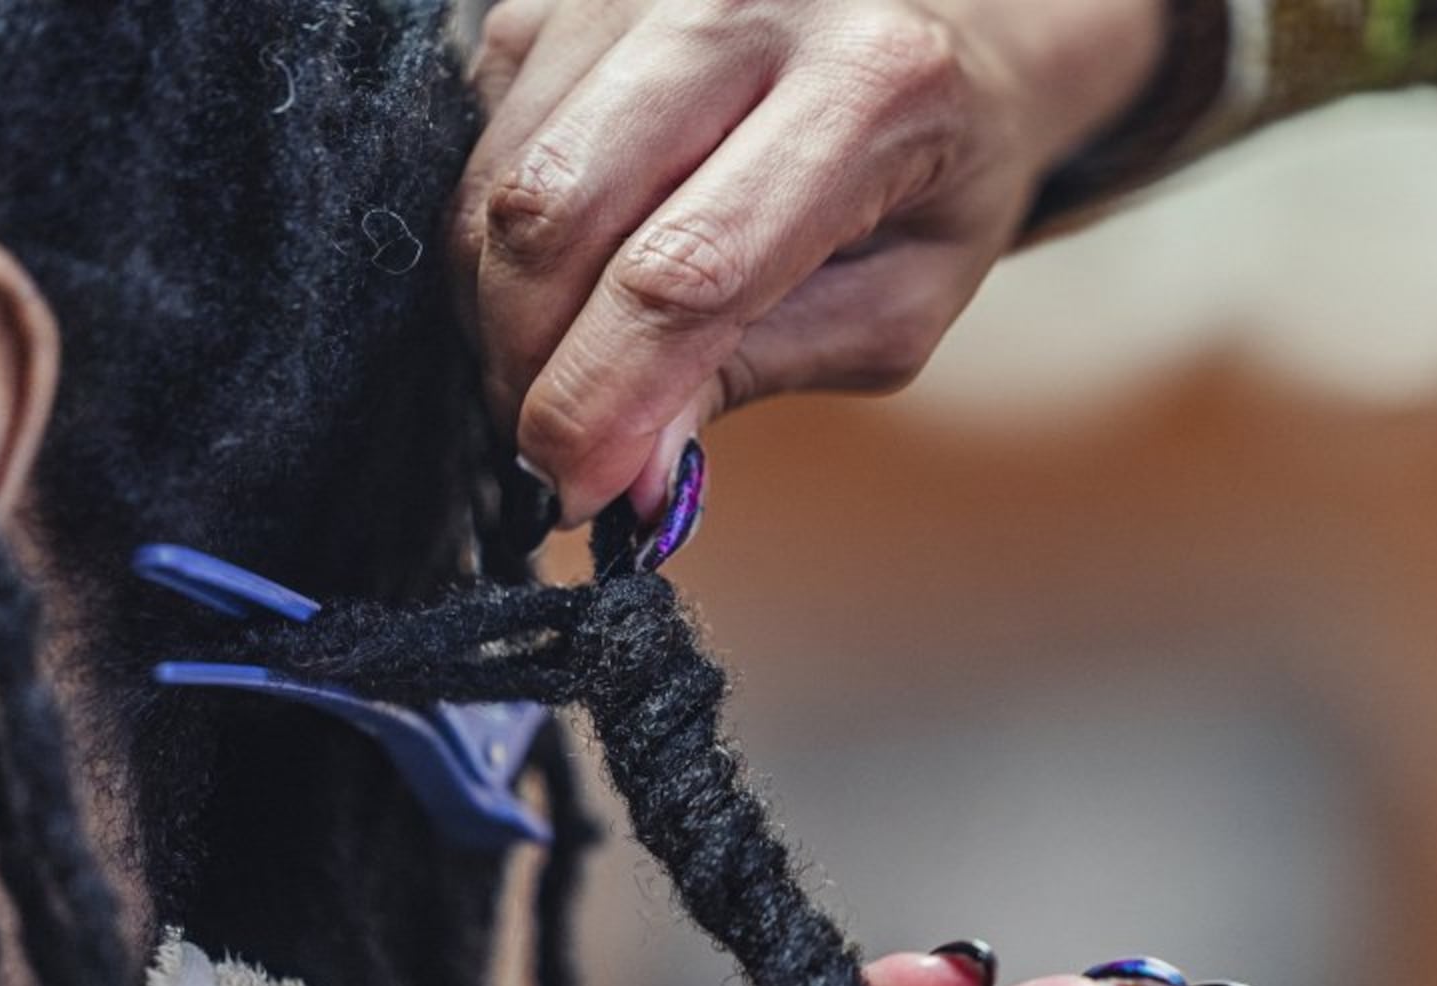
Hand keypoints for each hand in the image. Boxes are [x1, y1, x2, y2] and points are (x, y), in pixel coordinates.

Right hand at [450, 0, 1161, 526]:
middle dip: (524, 358)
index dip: (604, 397)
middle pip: (557, 207)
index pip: (686, 272)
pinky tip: (566, 261)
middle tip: (545, 442)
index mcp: (871, 88)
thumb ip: (760, 373)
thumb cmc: (936, 179)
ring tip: (556, 363)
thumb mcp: (896, 305)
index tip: (571, 486)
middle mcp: (747, 1)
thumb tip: (629, 475)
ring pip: (503, 170)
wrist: (952, 29)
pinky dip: (501, 226)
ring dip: (496, 303)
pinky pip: (484, 122)